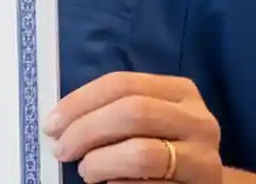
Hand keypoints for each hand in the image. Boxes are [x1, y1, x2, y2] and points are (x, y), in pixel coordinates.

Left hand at [42, 71, 222, 183]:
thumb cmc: (163, 145)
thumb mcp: (148, 119)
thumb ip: (114, 111)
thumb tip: (59, 121)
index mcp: (180, 92)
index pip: (123, 84)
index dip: (81, 102)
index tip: (52, 123)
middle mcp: (198, 120)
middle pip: (133, 113)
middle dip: (86, 130)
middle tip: (61, 149)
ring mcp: (204, 158)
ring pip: (142, 153)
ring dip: (101, 162)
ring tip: (86, 171)